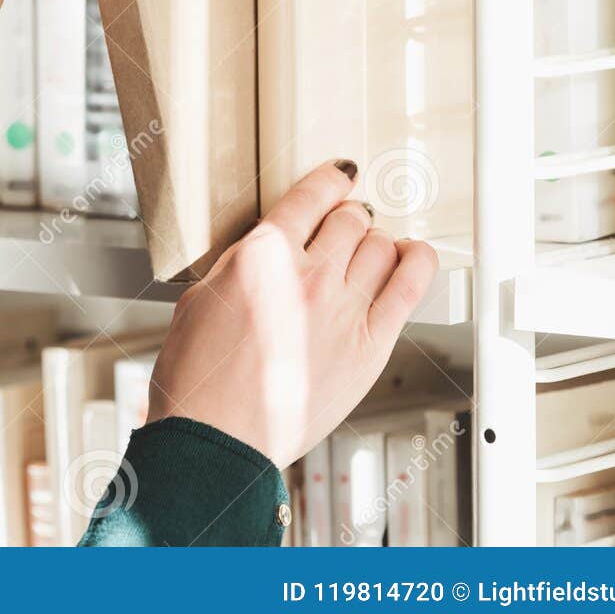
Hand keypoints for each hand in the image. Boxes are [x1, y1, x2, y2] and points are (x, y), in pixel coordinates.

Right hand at [146, 160, 439, 468]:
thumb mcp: (200, 297)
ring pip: (381, 246)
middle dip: (348, 217)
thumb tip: (267, 251)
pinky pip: (409, 287)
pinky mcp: (370, 346)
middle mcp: (308, 275)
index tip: (338, 177)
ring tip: (368, 250)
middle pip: (351, 220)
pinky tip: (413, 256)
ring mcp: (343, 309)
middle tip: (344, 225)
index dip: (329, 180)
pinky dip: (417, 262)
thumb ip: (242, 264)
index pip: (310, 197)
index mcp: (262, 255)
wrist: (216, 436)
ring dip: (375, 241)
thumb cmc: (198, 378)